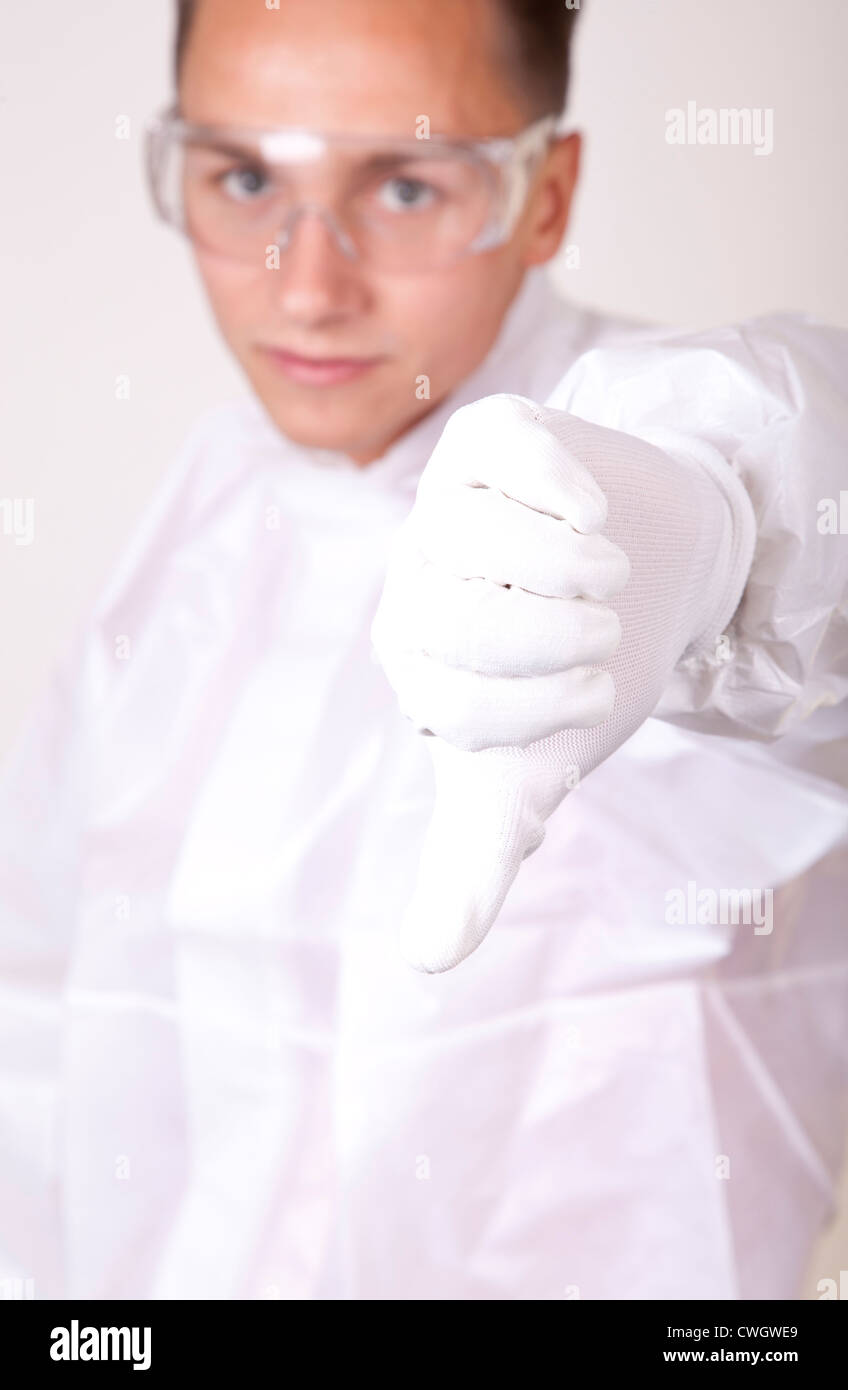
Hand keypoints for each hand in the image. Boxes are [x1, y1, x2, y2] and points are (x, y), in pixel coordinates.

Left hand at [372, 393, 741, 971]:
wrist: (653, 568)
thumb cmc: (585, 672)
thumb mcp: (534, 771)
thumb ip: (479, 859)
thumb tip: (424, 962)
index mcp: (414, 657)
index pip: (445, 697)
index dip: (536, 704)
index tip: (590, 690)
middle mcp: (412, 575)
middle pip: (449, 616)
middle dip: (550, 639)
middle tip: (601, 633)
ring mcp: (443, 498)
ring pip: (479, 534)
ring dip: (571, 568)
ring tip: (605, 575)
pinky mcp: (489, 434)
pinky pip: (509, 453)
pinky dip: (569, 492)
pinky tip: (593, 509)